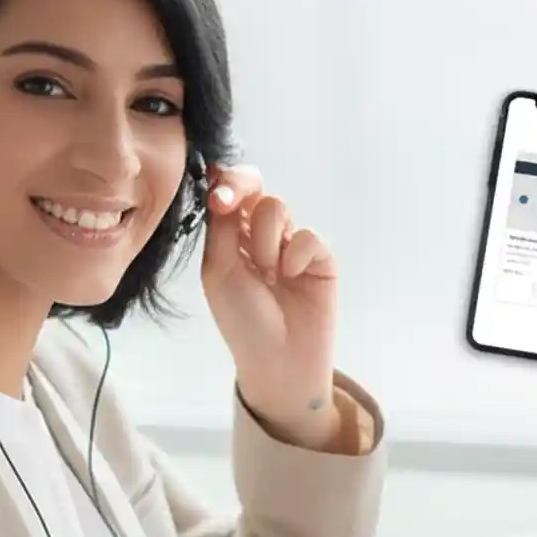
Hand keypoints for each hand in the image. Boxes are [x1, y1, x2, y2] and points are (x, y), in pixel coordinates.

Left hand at [200, 164, 340, 447]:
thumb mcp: (218, 270)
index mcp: (233, 235)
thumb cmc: (242, 319)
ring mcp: (292, 242)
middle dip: (241, 189)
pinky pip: (306, 236)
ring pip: (277, 208)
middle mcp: (262, 233)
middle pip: (255, 187)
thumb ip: (220, 226)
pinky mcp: (321, 256)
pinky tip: (290, 278)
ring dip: (262, 240)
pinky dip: (293, 256)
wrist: (277, 359)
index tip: (216, 197)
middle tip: (228, 205)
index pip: (231, 190)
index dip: (225, 183)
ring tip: (266, 275)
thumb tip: (216, 178)